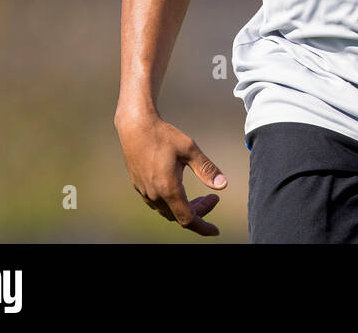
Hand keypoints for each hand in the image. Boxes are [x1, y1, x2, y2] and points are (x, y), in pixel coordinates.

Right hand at [115, 111, 225, 236]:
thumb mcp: (190, 149)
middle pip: (179, 216)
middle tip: (213, 198)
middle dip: (199, 212)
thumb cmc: (164, 136)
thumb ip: (206, 169)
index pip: (188, 219)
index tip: (215, 230)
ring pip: (168, 211)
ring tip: (202, 196)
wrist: (135, 127)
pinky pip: (158, 204)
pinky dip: (173, 203)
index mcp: (168, 188)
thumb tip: (222, 185)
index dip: (203, 227)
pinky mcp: (139, 186)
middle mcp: (154, 194)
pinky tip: (180, 190)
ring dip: (186, 208)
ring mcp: (144, 191)